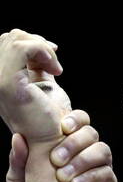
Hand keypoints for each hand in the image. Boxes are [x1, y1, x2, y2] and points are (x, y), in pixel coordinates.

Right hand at [0, 28, 69, 143]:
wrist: (51, 143)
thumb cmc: (49, 120)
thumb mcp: (41, 85)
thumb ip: (36, 67)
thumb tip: (42, 48)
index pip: (7, 42)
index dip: (31, 42)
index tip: (51, 56)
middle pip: (10, 37)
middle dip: (37, 44)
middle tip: (54, 65)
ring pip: (16, 39)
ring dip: (43, 50)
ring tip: (56, 70)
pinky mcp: (7, 83)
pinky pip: (22, 48)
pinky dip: (43, 52)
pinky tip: (55, 71)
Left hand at [7, 109, 116, 181]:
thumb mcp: (17, 181)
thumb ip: (18, 160)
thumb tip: (18, 138)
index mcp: (65, 144)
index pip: (78, 122)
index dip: (74, 119)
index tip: (61, 128)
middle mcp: (84, 154)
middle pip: (91, 134)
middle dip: (75, 143)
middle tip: (56, 159)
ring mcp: (98, 171)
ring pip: (102, 151)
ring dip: (84, 159)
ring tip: (64, 176)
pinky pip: (107, 175)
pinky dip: (93, 177)